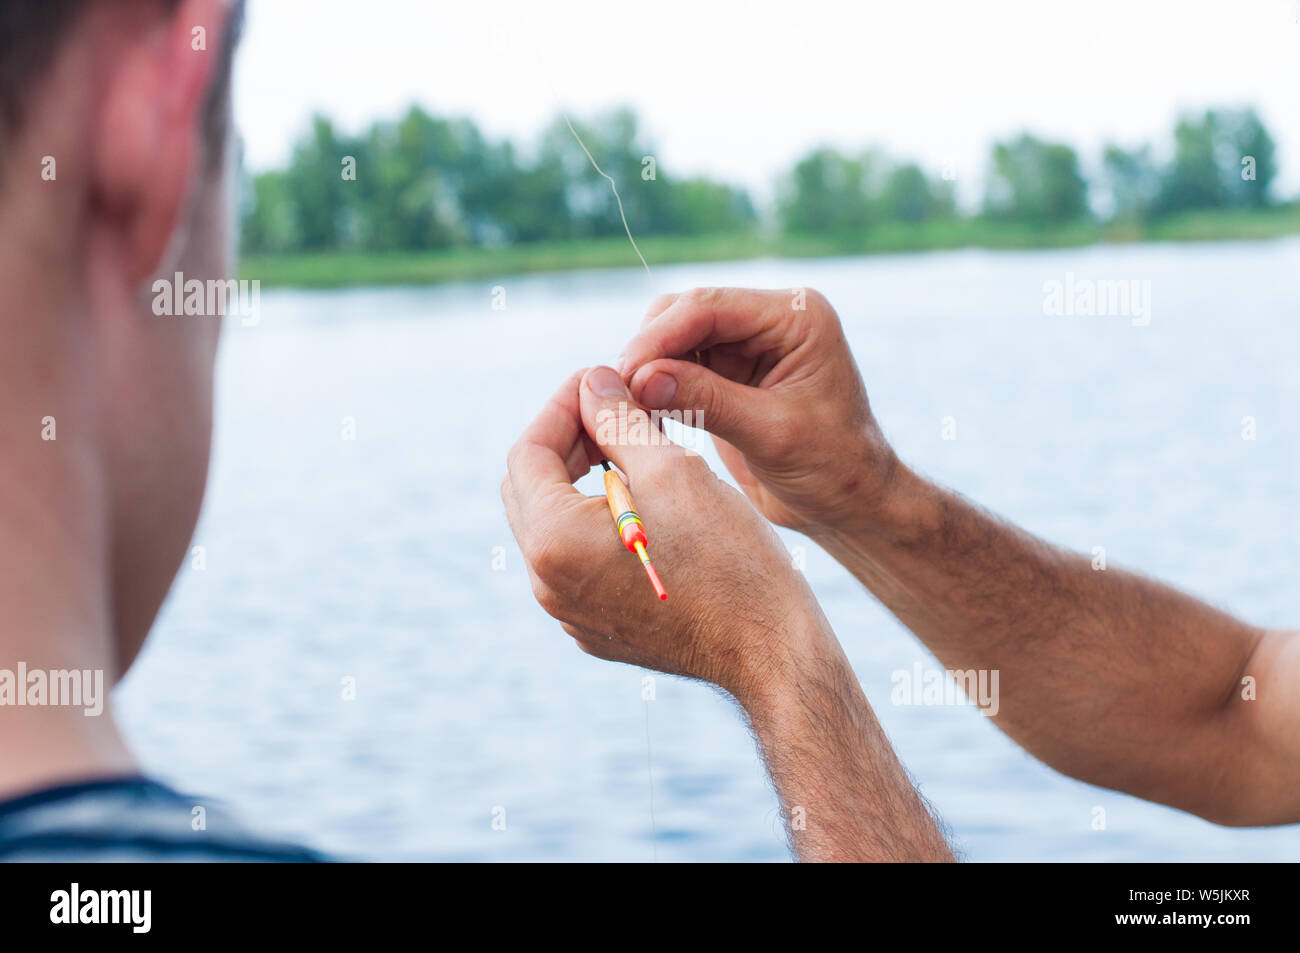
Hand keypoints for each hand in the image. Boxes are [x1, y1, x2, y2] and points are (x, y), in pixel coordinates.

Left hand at [501, 366, 830, 701]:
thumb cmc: (729, 558)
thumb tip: (591, 382)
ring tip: (634, 451)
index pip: (529, 452)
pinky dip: (598, 524)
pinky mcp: (596, 628)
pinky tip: (646, 505)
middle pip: (530, 489)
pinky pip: (578, 563)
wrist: (770, 651)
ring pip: (553, 526)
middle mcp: (547, 584)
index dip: (563, 405)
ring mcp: (569, 613)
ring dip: (582, 480)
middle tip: (613, 410)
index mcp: (553, 542)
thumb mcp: (673, 469)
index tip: (600, 380)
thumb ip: (619, 419)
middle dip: (566, 441)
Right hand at [618, 288, 897, 536]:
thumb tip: (640, 379)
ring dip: (648, 369)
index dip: (659, 337)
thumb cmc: (833, 468)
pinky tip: (642, 416)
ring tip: (627, 410)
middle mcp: (771, 320)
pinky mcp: (730, 374)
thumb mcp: (772, 434)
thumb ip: (708, 400)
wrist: (851, 504)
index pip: (709, 306)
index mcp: (795, 316)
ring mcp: (749, 345)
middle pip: (685, 312)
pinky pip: (677, 367)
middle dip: (649, 351)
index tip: (625, 376)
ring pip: (674, 338)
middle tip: (620, 397)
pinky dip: (656, 388)